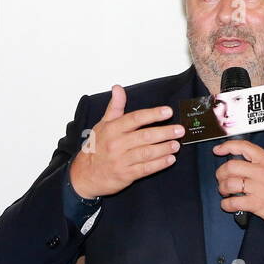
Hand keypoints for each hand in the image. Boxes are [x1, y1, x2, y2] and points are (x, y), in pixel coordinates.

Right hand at [68, 85, 184, 197]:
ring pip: (147, 152)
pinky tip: (170, 159)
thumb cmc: (96, 147)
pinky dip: (159, 164)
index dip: (153, 114)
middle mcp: (117, 144)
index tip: (168, 111)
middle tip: (179, 130)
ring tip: (176, 145)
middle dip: (165, 132)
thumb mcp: (102, 125)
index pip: (135, 118)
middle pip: (145, 136)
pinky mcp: (126, 175)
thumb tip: (118, 88)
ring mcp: (122, 160)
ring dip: (164, 148)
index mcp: (112, 129)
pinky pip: (146, 169)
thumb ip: (115, 107)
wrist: (85, 175)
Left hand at [212, 139, 263, 231]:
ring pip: (229, 184)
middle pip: (230, 166)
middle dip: (221, 173)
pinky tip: (229, 205)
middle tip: (222, 178)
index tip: (218, 150)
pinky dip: (226, 205)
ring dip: (222, 189)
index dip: (226, 147)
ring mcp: (259, 188)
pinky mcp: (257, 204)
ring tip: (225, 192)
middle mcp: (261, 172)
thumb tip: (247, 161)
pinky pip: (233, 202)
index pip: (243, 147)